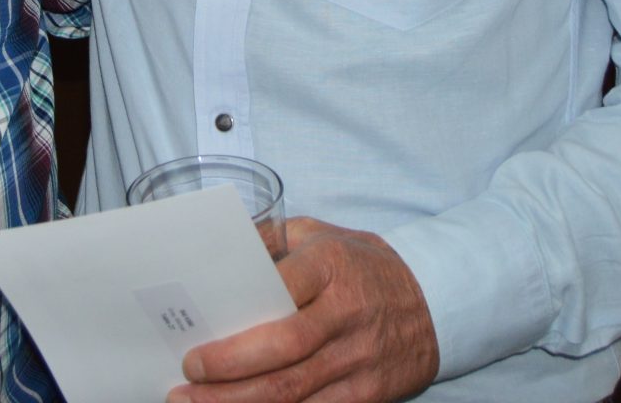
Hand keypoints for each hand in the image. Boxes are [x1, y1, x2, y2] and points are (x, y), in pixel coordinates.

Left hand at [169, 218, 437, 402]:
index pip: (282, 292)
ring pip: (296, 391)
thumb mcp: (318, 234)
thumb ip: (270, 239)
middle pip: (284, 352)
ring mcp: (359, 358)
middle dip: (230, 371)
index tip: (196, 342)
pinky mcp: (370, 393)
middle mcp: (346, 314)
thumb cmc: (361, 263)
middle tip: (187, 380)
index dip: (241, 323)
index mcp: (330, 266)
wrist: (434, 301)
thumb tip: (219, 252)